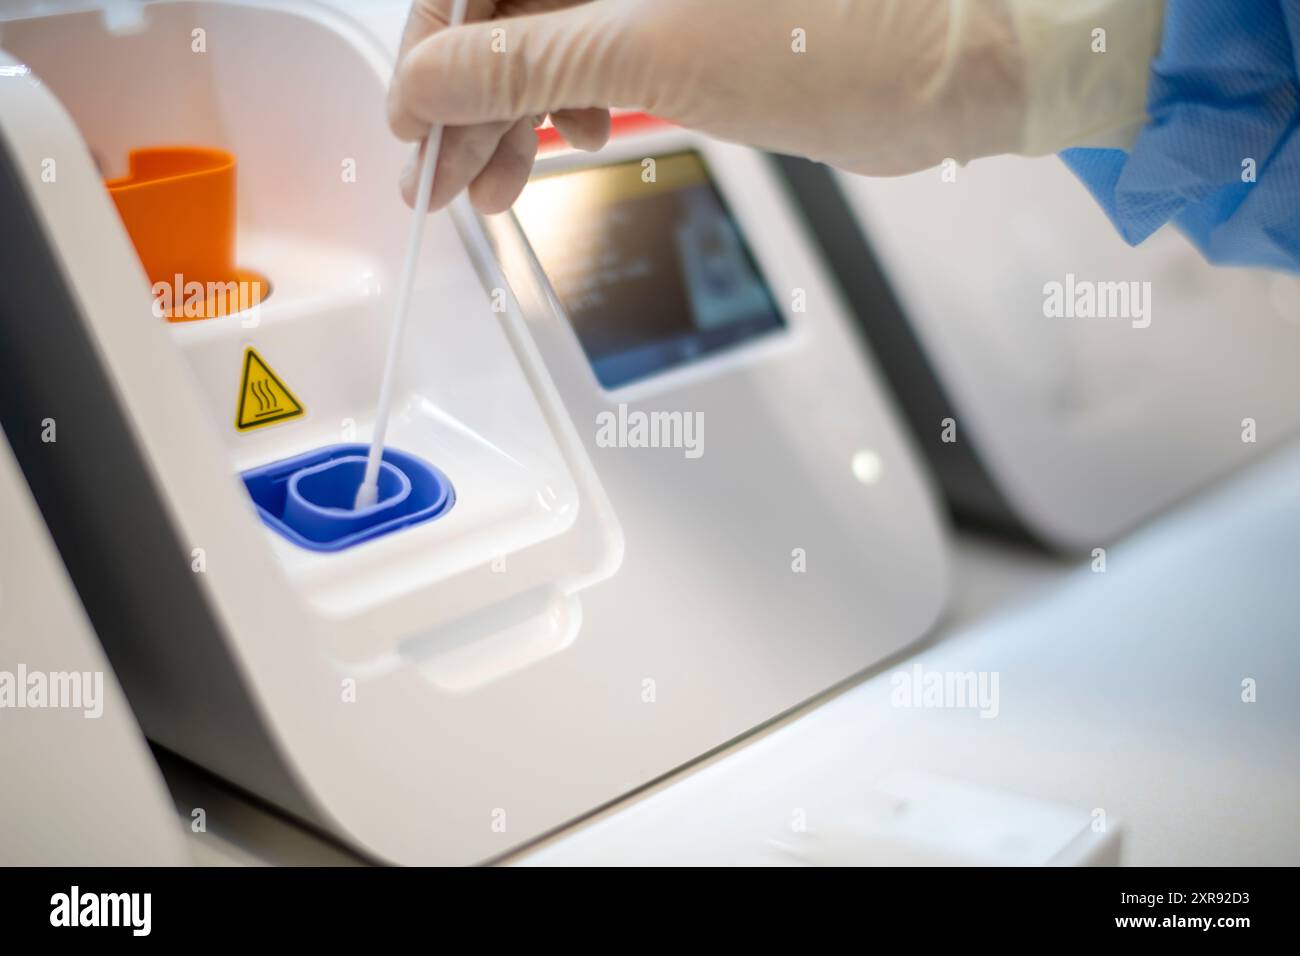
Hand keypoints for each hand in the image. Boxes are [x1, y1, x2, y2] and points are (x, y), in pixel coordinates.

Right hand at [389, 0, 1029, 212]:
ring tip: (501, 188)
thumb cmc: (833, 33)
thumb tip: (424, 86)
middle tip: (448, 184)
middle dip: (470, 97)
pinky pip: (595, 56)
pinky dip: (572, 107)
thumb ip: (520, 64)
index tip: (412, 126)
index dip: (432, 47)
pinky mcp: (684, 15)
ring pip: (545, 36)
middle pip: (504, 7)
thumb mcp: (649, 50)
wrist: (954, 65)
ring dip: (515, 114)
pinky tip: (573, 146)